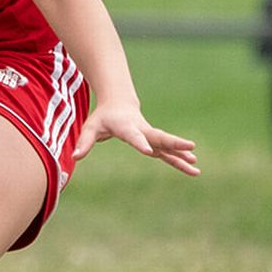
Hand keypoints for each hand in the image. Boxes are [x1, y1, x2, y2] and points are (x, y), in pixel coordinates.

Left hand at [74, 102, 198, 175]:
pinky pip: (168, 152)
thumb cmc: (103, 117)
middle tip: (191, 147)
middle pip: (160, 137)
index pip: (134, 136)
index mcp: (126, 126)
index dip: (140, 143)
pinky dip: (179, 159)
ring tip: (196, 165)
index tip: (149, 151)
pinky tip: (193, 167)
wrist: (119, 104)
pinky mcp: (154, 142)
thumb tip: (75, 157)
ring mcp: (150, 136)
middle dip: (174, 143)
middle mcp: (142, 130)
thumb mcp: (90, 128)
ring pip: (168, 145)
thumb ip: (84, 142)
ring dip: (181, 155)